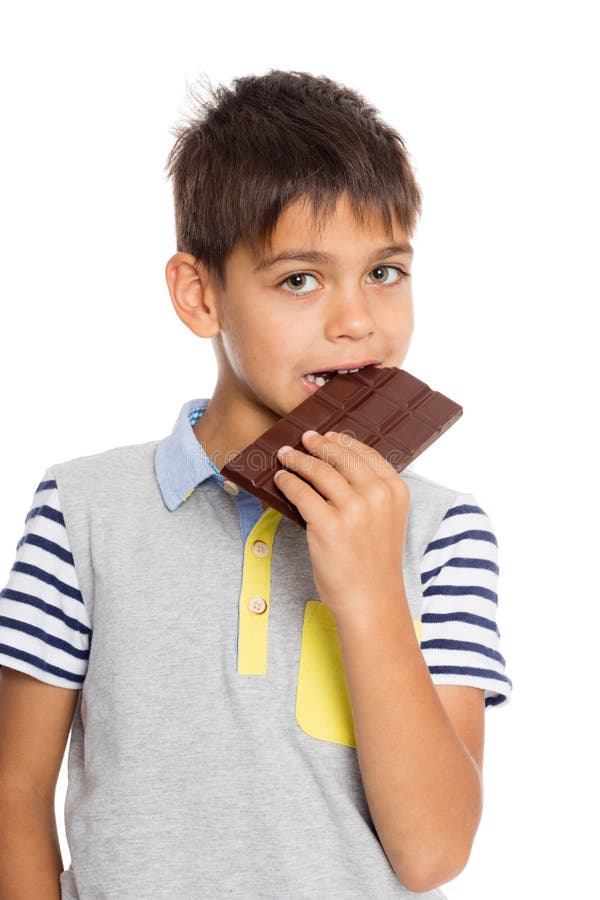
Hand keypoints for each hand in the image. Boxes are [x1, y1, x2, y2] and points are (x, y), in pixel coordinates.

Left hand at [274, 430, 409, 620]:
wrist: (372, 600)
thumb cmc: (375, 564)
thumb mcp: (387, 520)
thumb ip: (372, 494)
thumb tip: (337, 467)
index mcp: (395, 491)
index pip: (367, 454)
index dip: (344, 442)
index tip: (330, 436)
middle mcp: (377, 495)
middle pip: (341, 457)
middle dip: (319, 445)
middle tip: (305, 439)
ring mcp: (353, 509)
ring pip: (319, 471)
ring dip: (298, 460)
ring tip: (286, 456)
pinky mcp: (328, 525)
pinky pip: (301, 492)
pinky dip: (288, 482)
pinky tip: (281, 478)